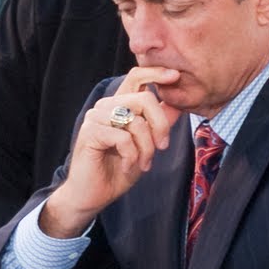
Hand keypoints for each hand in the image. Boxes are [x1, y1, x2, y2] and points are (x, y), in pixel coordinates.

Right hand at [41, 67, 184, 237]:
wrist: (92, 196)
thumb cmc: (117, 170)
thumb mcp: (146, 146)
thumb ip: (158, 124)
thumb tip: (178, 104)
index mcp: (119, 105)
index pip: (136, 76)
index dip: (156, 72)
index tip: (175, 75)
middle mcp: (106, 106)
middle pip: (144, 98)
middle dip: (161, 125)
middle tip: (163, 147)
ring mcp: (96, 117)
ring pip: (136, 121)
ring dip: (146, 148)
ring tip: (143, 164)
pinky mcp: (90, 133)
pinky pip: (124, 138)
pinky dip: (131, 157)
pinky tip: (126, 167)